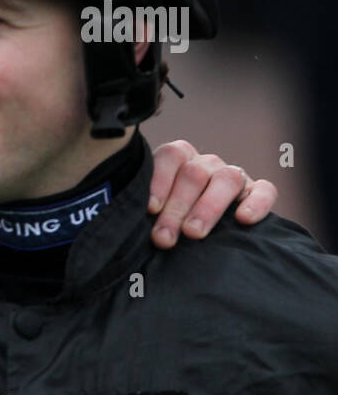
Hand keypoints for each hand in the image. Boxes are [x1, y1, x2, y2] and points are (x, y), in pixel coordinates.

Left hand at [148, 140, 277, 248]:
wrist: (195, 230)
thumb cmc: (165, 219)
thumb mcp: (152, 209)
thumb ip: (144, 208)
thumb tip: (129, 221)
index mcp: (178, 159)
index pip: (170, 157)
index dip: (159, 181)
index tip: (150, 209)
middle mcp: (205, 164)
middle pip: (194, 174)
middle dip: (176, 208)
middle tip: (164, 237)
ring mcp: (233, 175)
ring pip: (227, 180)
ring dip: (208, 207)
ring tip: (193, 233)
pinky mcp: (257, 191)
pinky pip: (265, 190)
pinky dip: (256, 203)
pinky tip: (244, 219)